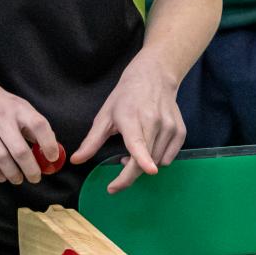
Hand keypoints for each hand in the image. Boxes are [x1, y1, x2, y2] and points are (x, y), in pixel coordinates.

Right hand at [0, 65, 58, 185]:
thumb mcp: (16, 105)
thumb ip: (31, 125)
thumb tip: (48, 149)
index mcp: (17, 108)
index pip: (39, 125)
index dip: (49, 144)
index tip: (53, 159)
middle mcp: (0, 117)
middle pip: (20, 150)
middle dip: (31, 169)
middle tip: (35, 178)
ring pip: (1, 158)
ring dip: (13, 174)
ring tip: (18, 179)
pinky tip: (1, 176)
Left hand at [73, 50, 184, 193]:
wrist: (154, 76)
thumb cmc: (126, 97)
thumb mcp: (105, 116)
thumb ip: (91, 142)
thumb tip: (75, 161)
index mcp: (131, 118)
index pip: (138, 141)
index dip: (142, 158)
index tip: (149, 171)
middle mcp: (154, 122)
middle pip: (146, 161)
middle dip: (129, 176)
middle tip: (116, 178)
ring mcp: (170, 126)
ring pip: (157, 162)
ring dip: (142, 167)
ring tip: (132, 154)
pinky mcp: (180, 131)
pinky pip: (169, 158)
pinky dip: (157, 161)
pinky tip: (148, 150)